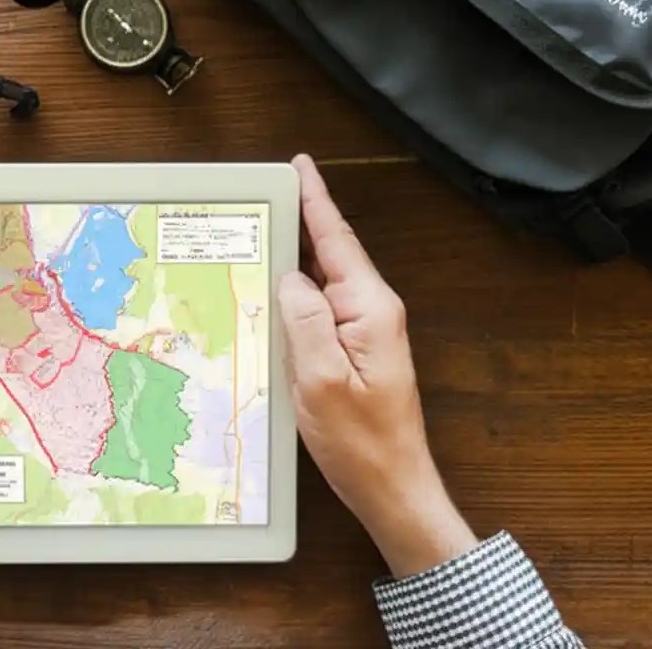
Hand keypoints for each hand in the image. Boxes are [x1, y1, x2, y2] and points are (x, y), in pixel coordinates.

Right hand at [279, 155, 477, 576]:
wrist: (393, 486)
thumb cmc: (361, 442)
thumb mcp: (321, 381)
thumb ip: (305, 321)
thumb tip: (290, 276)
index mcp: (370, 309)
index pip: (337, 241)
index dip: (314, 200)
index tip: (298, 165)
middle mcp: (372, 311)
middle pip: (330, 253)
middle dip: (298, 222)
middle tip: (261, 197)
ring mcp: (366, 331)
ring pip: (322, 282)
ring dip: (293, 259)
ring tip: (258, 235)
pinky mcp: (356, 351)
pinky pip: (320, 310)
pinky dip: (295, 295)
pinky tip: (272, 293)